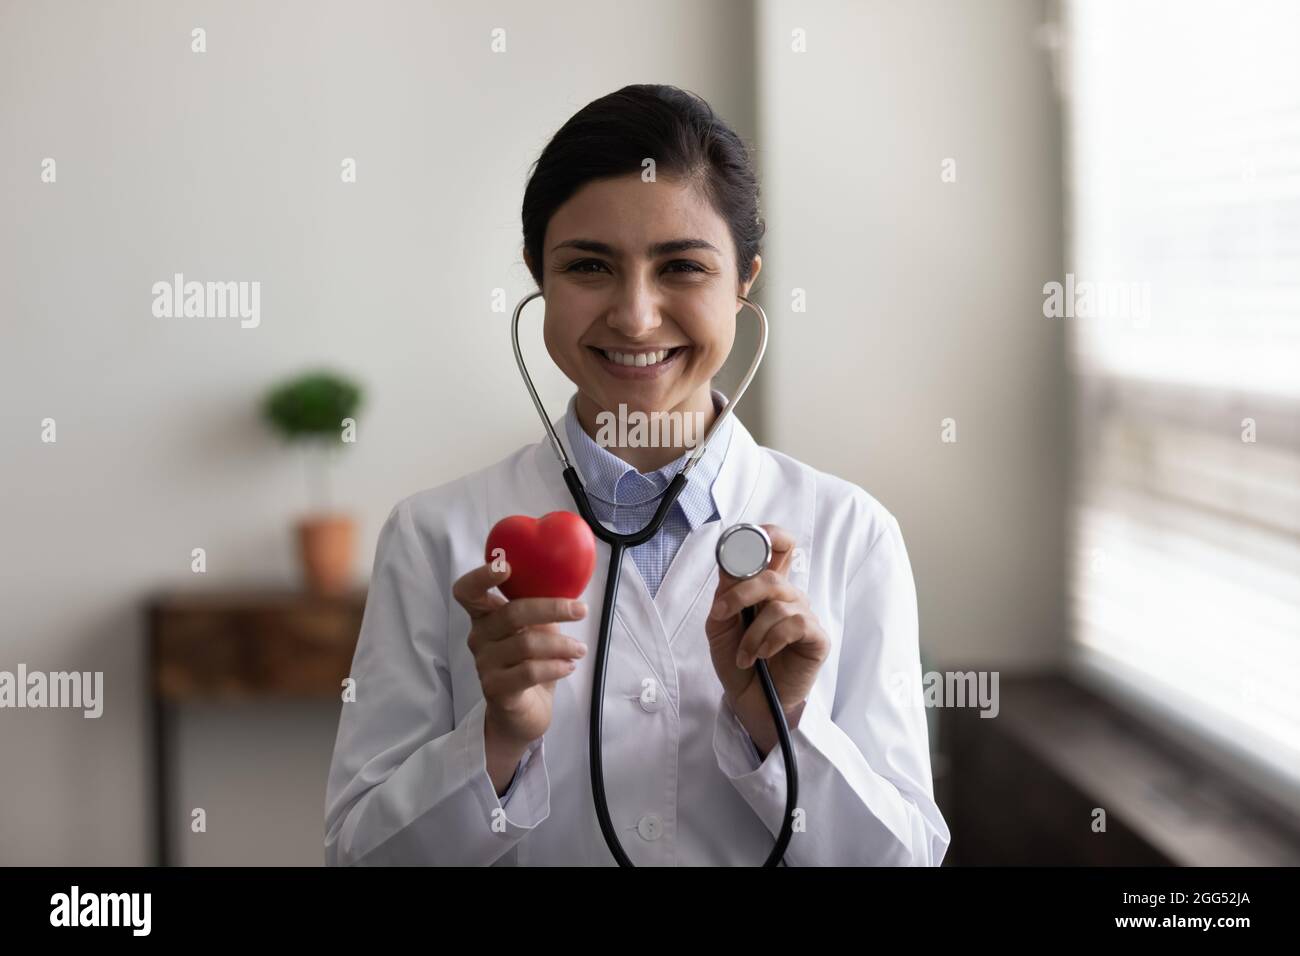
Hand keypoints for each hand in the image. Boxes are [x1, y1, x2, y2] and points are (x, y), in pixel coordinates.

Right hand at [452, 561, 586, 793]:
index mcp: (484, 617)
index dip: (481, 576)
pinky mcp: (496, 689)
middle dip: (552, 608)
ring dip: (562, 644)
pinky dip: (556, 666)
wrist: (521, 715)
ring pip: (527, 644)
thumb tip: (567, 580)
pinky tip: (568, 667)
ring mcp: (484, 664)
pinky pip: (529, 672)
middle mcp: (479, 637)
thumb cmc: (530, 664)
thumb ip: (540, 608)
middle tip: (581, 610)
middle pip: (511, 613)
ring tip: (580, 650)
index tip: (506, 566)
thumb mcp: (536, 631)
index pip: (467, 591)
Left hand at [704, 524, 829, 756]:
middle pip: (773, 573)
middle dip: (741, 593)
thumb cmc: (738, 663)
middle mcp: (789, 596)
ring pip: (779, 602)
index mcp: (766, 588)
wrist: (750, 704)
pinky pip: (795, 624)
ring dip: (752, 632)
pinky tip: (763, 655)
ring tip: (745, 655)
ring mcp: (805, 616)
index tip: (745, 542)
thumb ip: (726, 595)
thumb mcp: (720, 627)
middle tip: (722, 615)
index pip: (779, 546)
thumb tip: (730, 564)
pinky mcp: (816, 638)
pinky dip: (771, 640)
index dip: (769, 535)